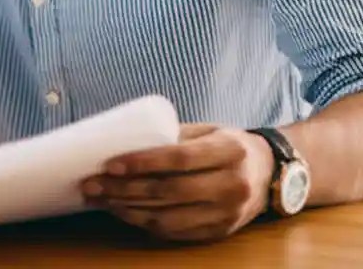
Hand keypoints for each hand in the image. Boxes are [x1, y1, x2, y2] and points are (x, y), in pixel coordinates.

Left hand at [80, 124, 274, 241]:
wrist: (270, 175)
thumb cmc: (230, 146)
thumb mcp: (209, 131)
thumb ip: (173, 136)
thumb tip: (124, 139)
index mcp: (230, 152)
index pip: (180, 159)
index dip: (143, 163)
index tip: (110, 164)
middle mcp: (231, 185)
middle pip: (169, 191)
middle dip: (124, 189)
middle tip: (92, 184)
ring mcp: (227, 213)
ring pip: (168, 217)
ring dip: (127, 210)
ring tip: (100, 199)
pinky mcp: (219, 232)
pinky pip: (174, 232)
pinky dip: (144, 223)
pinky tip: (123, 212)